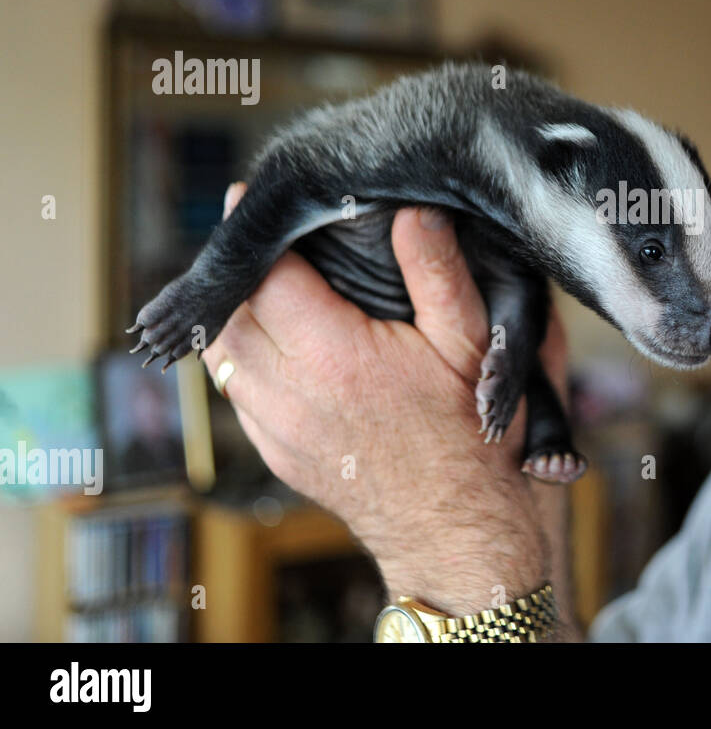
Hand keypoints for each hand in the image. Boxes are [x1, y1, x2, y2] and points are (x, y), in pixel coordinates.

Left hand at [202, 183, 573, 622]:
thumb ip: (439, 272)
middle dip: (238, 273)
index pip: (267, 279)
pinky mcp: (277, 456)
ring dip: (234, 315)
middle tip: (252, 238)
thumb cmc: (471, 435)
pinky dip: (242, 360)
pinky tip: (273, 342)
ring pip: (222, 357)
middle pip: (229, 314)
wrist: (458, 528)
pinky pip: (237, 395)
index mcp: (335, 356)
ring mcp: (277, 431)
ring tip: (257, 284)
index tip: (247, 201)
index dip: (254, 236)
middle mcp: (291, 394)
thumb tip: (414, 210)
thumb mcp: (471, 345)